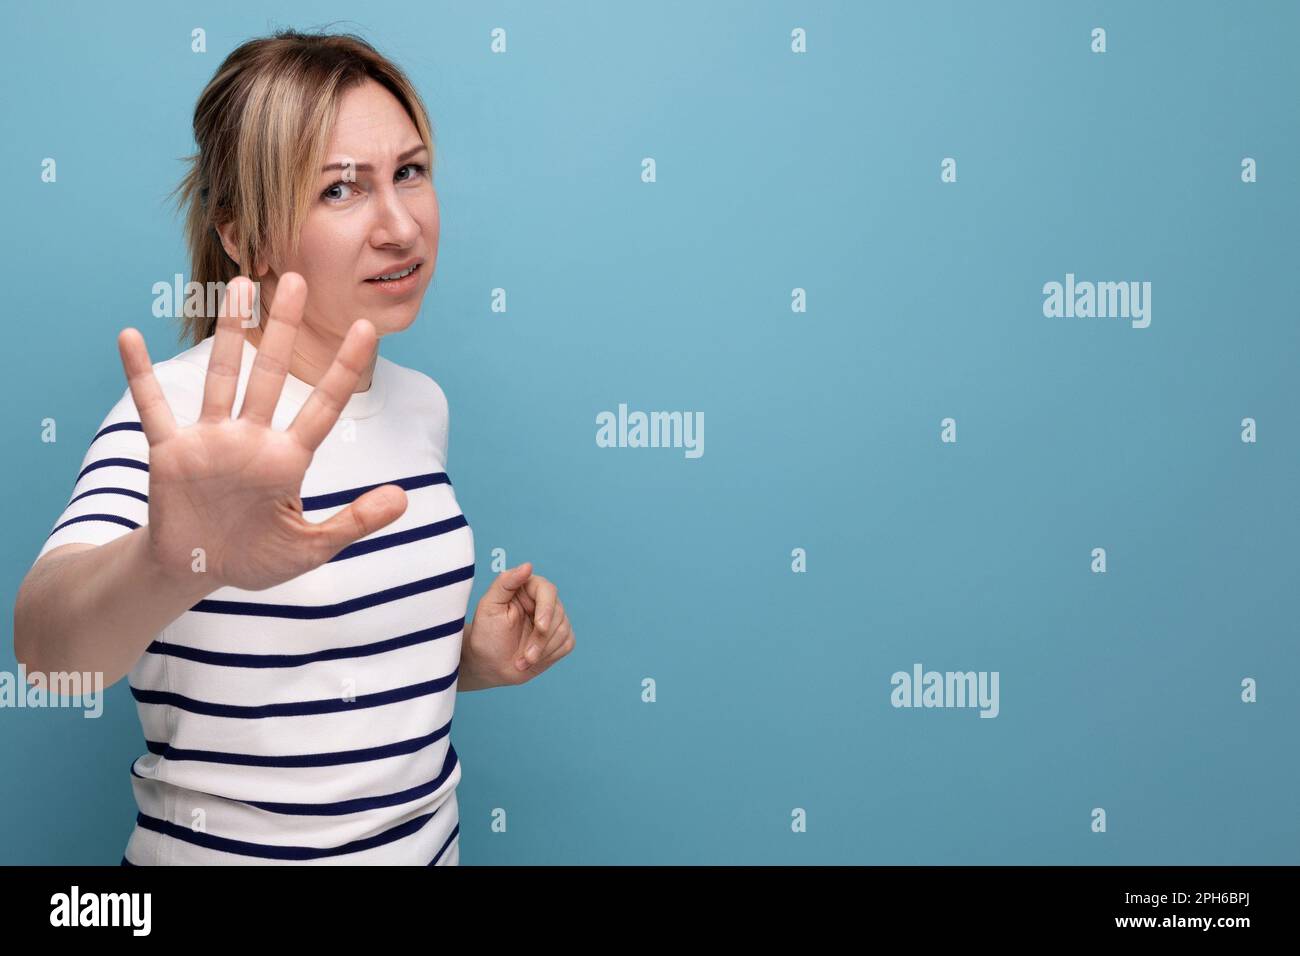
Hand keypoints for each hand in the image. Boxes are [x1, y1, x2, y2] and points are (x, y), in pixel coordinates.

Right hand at [117, 272, 408, 590]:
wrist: (198, 572)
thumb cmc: (256, 558)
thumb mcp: (311, 548)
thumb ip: (355, 522)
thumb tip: (404, 499)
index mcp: (288, 459)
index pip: (324, 406)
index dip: (345, 369)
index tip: (367, 329)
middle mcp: (250, 439)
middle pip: (273, 374)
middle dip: (284, 329)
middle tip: (296, 279)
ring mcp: (210, 440)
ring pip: (222, 377)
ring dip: (228, 332)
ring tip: (237, 284)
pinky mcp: (170, 452)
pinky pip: (153, 407)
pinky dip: (139, 374)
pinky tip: (130, 337)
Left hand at [462, 562, 574, 686]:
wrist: (489, 665)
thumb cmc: (486, 635)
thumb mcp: (489, 607)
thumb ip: (505, 583)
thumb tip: (528, 566)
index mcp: (526, 588)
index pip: (547, 590)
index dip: (547, 608)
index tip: (541, 627)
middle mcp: (542, 601)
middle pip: (557, 613)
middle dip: (541, 639)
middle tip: (525, 656)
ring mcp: (554, 619)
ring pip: (563, 630)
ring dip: (543, 650)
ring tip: (522, 660)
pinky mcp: (561, 637)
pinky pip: (567, 643)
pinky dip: (550, 655)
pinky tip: (532, 660)